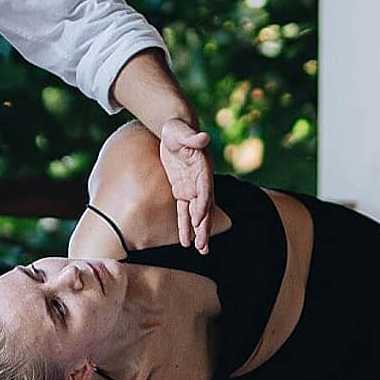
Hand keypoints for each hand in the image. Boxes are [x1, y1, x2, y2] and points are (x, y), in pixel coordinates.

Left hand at [158, 118, 213, 253]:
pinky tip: (185, 241)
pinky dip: (184, 225)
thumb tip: (204, 137)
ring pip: (196, 214)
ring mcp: (191, 188)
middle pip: (205, 207)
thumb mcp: (181, 131)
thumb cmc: (177, 129)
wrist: (174, 129)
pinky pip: (183, 211)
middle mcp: (200, 182)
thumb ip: (192, 136)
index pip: (205, 190)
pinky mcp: (181, 191)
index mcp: (203, 169)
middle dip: (205, 227)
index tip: (199, 219)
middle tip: (203, 246)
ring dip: (198, 232)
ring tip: (200, 250)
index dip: (203, 205)